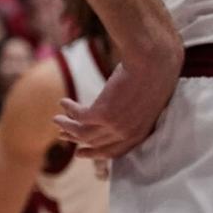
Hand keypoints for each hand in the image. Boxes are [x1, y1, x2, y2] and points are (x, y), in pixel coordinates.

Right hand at [54, 36, 181, 159]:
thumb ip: (136, 112)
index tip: (81, 152)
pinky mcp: (102, 114)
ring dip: (66, 126)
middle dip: (76, 140)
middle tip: (63, 135)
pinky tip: (63, 101)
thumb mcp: (149, 99)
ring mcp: (115, 125)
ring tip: (56, 119)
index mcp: (142, 131)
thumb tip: (121, 111)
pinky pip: (78, 117)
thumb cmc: (156, 72)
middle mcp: (127, 133)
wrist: (154, 58)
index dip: (96, 153)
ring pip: (82, 134)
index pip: (115, 151)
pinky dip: (69, 109)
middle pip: (95, 143)